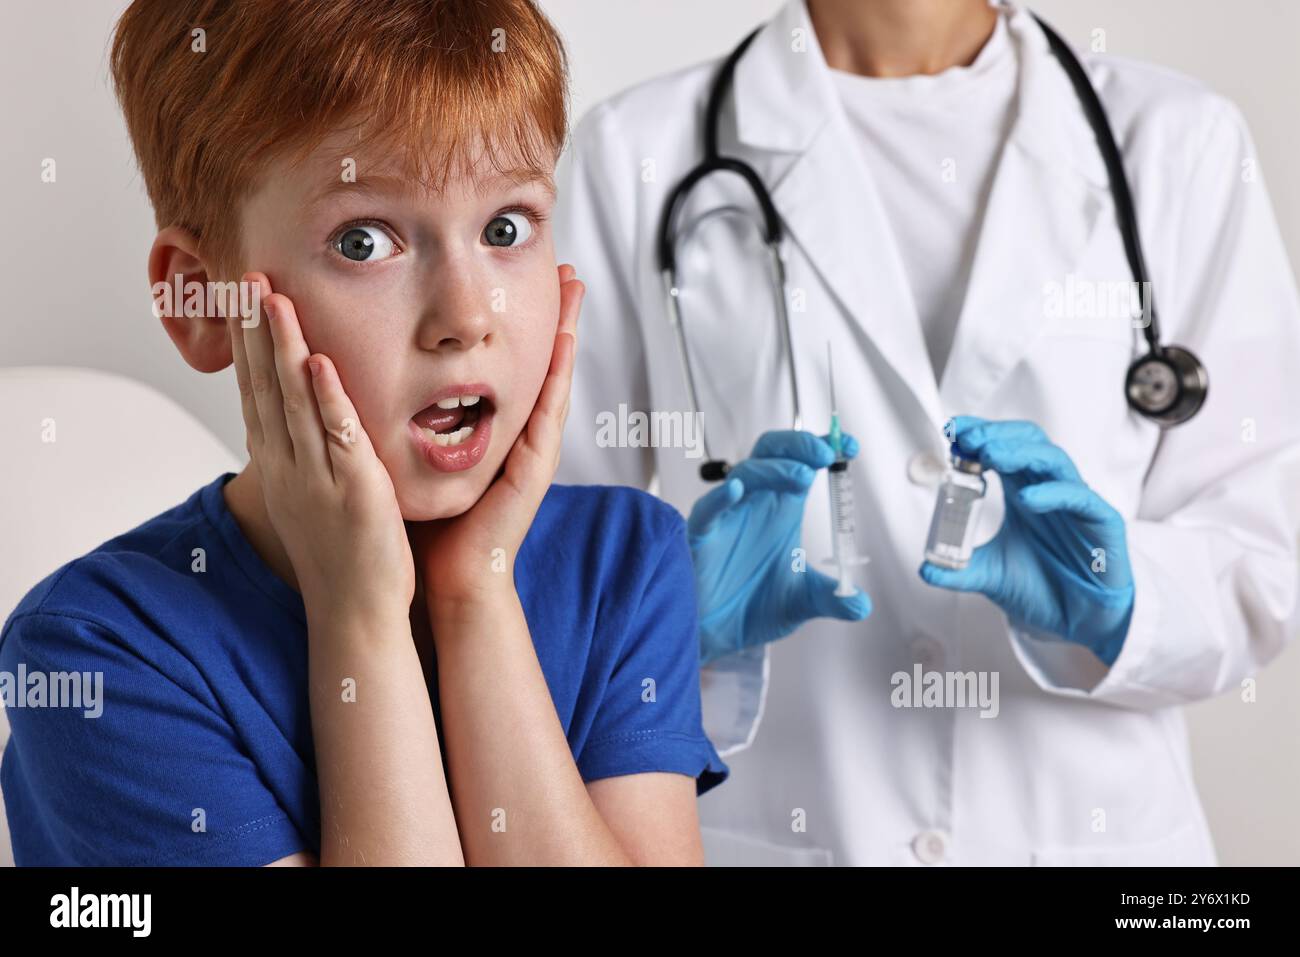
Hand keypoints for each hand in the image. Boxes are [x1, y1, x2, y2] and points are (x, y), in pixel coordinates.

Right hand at [230, 272, 413, 616]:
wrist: (356, 614)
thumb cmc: (344, 557)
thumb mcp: (314, 498)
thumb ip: (310, 456)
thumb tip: (304, 424)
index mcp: (281, 467)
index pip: (256, 394)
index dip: (248, 346)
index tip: (242, 300)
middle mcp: (288, 468)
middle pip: (264, 388)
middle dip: (254, 331)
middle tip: (245, 278)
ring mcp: (316, 479)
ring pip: (292, 403)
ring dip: (281, 349)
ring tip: (272, 299)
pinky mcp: (352, 492)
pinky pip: (335, 438)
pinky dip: (325, 399)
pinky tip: (317, 362)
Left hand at [409, 264, 583, 608]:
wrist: (449, 579)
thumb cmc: (430, 526)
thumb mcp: (417, 458)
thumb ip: (408, 423)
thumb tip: (372, 382)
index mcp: (489, 430)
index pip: (505, 365)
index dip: (513, 323)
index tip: (517, 277)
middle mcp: (516, 434)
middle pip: (538, 361)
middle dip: (552, 313)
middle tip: (564, 266)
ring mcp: (532, 449)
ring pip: (552, 376)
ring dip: (566, 330)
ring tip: (575, 287)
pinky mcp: (535, 467)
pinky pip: (550, 411)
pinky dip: (560, 374)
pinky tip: (565, 341)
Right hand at [689, 430, 871, 665]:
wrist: (720, 637)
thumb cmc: (755, 605)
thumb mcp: (804, 600)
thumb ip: (833, 597)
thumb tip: (861, 604)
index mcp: (783, 508)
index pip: (802, 462)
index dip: (823, 447)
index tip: (850, 446)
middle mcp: (756, 504)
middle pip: (771, 452)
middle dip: (798, 445)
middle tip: (825, 453)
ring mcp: (728, 517)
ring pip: (745, 473)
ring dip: (774, 469)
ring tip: (803, 476)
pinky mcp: (702, 536)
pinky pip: (708, 510)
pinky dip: (720, 497)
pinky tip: (736, 490)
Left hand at [918, 416, 1134, 665]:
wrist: (1081, 622)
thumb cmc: (1044, 588)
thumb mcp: (991, 576)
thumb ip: (959, 570)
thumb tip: (924, 568)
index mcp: (1023, 493)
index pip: (1003, 448)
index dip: (980, 435)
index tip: (952, 432)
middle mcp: (1049, 490)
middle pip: (1028, 442)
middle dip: (996, 435)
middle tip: (967, 438)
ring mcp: (1076, 503)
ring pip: (1053, 461)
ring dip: (1021, 453)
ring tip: (991, 455)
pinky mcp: (1101, 522)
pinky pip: (1079, 498)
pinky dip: (1053, 493)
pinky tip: (1028, 498)